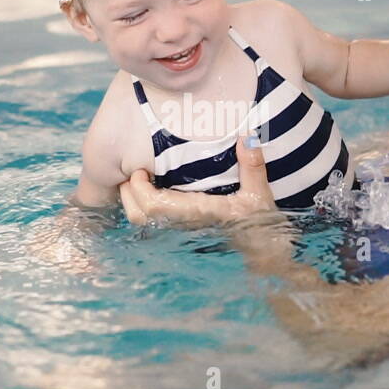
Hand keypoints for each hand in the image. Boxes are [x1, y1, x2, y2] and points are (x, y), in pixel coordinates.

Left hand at [119, 136, 276, 225]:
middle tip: (133, 171)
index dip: (138, 188)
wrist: (261, 252)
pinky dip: (141, 208)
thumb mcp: (259, 194)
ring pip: (140, 222)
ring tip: (139, 180)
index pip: (152, 205)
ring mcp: (178, 232)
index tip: (140, 169)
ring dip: (132, 201)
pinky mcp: (179, 234)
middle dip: (127, 193)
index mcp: (195, 214)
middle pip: (137, 215)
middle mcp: (181, 225)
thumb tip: (247, 137)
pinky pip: (149, 224)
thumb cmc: (259, 223)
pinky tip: (150, 192)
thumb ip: (253, 166)